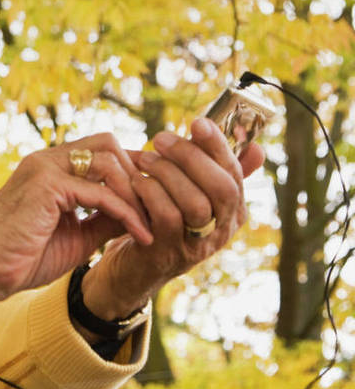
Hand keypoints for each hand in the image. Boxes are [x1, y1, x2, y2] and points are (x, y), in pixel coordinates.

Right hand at [0, 133, 153, 301]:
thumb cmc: (24, 258)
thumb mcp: (78, 235)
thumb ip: (105, 218)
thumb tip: (141, 213)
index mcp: (50, 166)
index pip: (99, 148)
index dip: (130, 167)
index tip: (155, 195)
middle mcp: (47, 159)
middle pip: (107, 142)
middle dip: (135, 172)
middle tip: (156, 205)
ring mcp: (45, 167)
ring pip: (108, 162)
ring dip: (135, 194)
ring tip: (150, 224)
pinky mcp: (47, 184)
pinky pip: (100, 193)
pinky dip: (126, 213)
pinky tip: (140, 234)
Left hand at [79, 118, 263, 319]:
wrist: (132, 266)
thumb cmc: (162, 217)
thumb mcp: (190, 191)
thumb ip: (214, 167)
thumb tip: (256, 146)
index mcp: (232, 211)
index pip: (235, 174)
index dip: (218, 146)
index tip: (198, 122)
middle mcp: (221, 231)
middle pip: (222, 189)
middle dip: (192, 157)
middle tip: (161, 138)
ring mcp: (197, 245)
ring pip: (196, 203)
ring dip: (168, 173)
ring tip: (146, 157)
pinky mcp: (168, 253)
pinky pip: (168, 216)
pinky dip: (151, 192)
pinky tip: (136, 181)